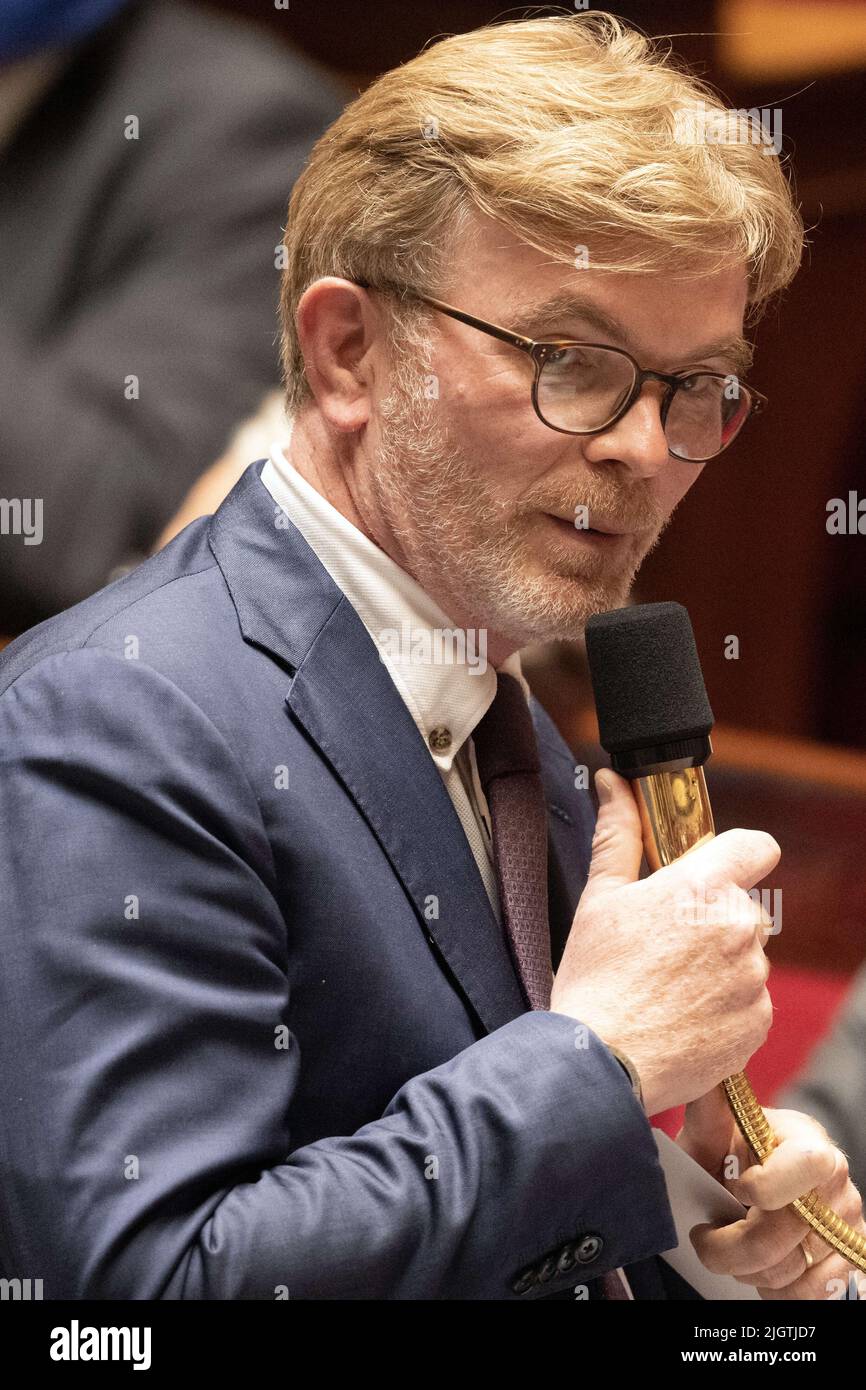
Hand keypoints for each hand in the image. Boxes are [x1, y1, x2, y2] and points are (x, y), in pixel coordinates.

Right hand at [550, 768, 778, 1114]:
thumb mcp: (599, 898)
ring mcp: (753, 978)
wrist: (601, 1062)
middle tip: (664, 945)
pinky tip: (683, 1016)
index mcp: (702, 887)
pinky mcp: (758, 1022)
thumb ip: (618, 834)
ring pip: (745, 955)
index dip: (736, 854)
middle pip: (741, 906)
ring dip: (719, 964)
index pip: (755, 846)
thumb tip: (614, 784)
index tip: (712, 872)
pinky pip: (750, 1000)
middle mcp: (739, 927)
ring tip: (668, 987)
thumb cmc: (595, 979)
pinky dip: (725, 1006)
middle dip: (711, 920)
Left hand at [679, 1084, 865, 1298]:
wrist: (750, 1181)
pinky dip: (777, 1289)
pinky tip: (759, 1270)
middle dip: (728, 1247)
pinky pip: (811, 1293)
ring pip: (789, 1271)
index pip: (805, 1167)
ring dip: (747, 1270)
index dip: (761, 1187)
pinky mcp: (847, 1258)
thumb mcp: (712, 1127)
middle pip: (782, 1235)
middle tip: (705, 1237)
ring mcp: (846, 1224)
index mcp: (806, 1141)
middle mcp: (837, 1183)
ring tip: (729, 1249)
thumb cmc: (726, 1153)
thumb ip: (709, 1103)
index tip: (731, 1187)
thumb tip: (704, 1070)